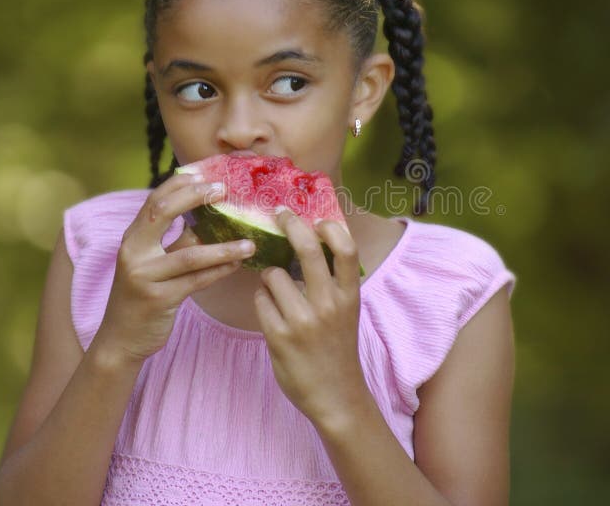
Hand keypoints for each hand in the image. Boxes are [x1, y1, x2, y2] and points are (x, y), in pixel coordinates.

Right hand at [92, 173, 255, 367]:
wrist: (120, 339)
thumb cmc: (142, 296)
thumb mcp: (152, 263)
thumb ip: (174, 241)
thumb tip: (212, 218)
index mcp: (132, 238)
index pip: (154, 199)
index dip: (181, 183)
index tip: (207, 171)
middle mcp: (134, 252)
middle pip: (163, 212)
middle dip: (195, 196)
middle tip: (225, 189)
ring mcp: (144, 276)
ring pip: (190, 253)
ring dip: (224, 246)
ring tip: (250, 242)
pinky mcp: (159, 299)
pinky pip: (197, 280)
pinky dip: (221, 271)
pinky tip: (239, 264)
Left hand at [253, 207, 369, 428]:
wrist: (336, 396)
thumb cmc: (338, 348)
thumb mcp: (347, 312)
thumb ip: (334, 283)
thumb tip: (311, 241)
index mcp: (349, 296)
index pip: (346, 249)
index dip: (331, 227)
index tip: (318, 218)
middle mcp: (328, 305)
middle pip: (307, 248)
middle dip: (290, 224)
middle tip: (280, 214)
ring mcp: (303, 321)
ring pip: (273, 275)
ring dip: (270, 278)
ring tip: (278, 293)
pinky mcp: (279, 336)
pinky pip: (260, 300)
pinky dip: (263, 301)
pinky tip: (272, 313)